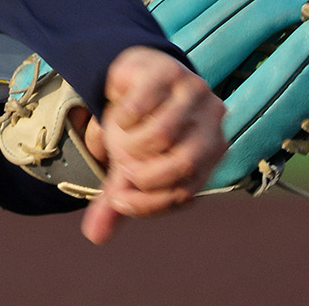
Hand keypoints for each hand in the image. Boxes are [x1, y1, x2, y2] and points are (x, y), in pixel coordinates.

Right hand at [75, 46, 226, 244]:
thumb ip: (118, 201)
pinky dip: (123, 116)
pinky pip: (142, 105)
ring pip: (162, 135)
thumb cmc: (141, 129)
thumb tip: (95, 237)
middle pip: (185, 163)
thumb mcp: (129, 168)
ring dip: (130, 144)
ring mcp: (194, 91)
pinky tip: (120, 114)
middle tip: (123, 167)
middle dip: (143, 174)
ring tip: (120, 138)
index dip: (149, 202)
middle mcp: (214, 120)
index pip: (187, 190)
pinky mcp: (168, 70)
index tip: (120, 200)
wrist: (133, 76)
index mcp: (213, 150)